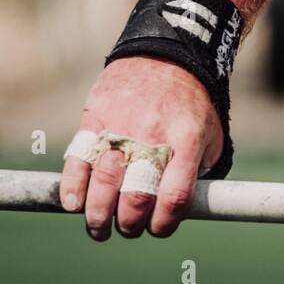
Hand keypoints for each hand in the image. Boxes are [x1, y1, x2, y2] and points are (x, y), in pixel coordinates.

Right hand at [60, 57, 221, 240]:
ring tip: (98, 227)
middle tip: (127, 229)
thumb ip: (200, 171)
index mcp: (187, 142)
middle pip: (135, 197)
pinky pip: (78, 159)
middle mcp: (153, 136)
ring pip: (104, 183)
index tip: (157, 229)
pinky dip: (73, 187)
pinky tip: (73, 204)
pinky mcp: (96, 118)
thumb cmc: (191, 103)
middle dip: (129, 225)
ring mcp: (122, 127)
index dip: (163, 223)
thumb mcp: (210, 134)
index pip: (174, 197)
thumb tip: (180, 212)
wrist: (165, 54)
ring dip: (98, 215)